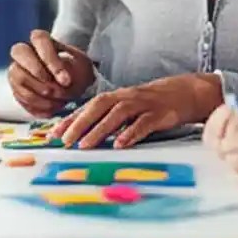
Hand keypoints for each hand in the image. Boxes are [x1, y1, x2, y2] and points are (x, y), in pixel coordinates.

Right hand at [7, 31, 94, 117]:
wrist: (73, 85)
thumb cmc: (77, 71)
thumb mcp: (82, 66)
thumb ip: (73, 71)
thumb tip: (61, 83)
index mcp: (42, 39)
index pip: (40, 40)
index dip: (51, 61)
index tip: (66, 81)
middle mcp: (25, 51)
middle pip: (19, 52)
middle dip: (37, 73)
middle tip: (55, 91)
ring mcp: (17, 70)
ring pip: (17, 78)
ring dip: (38, 95)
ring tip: (58, 103)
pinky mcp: (16, 88)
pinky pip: (19, 97)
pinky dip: (37, 107)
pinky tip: (52, 109)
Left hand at [51, 73, 220, 148]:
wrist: (185, 92)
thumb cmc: (151, 104)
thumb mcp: (128, 108)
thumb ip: (108, 119)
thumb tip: (84, 135)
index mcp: (115, 97)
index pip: (87, 107)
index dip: (69, 119)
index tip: (52, 135)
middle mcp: (126, 98)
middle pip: (98, 107)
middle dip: (79, 123)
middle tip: (64, 141)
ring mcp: (143, 104)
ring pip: (117, 114)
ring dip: (99, 129)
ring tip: (85, 145)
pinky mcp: (160, 114)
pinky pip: (143, 123)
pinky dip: (131, 133)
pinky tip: (120, 144)